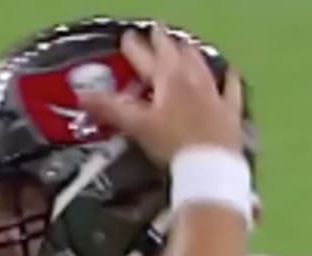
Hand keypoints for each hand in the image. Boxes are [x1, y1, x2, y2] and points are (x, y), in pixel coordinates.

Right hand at [80, 25, 244, 162]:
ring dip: (190, 53)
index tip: (126, 36)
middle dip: (164, 42)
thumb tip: (81, 95)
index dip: (134, 47)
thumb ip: (109, 109)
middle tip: (157, 32)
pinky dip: (229, 78)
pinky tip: (230, 69)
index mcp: (167, 79)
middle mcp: (192, 80)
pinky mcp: (230, 111)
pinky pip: (230, 88)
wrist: (210, 167)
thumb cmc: (171, 144)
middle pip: (176, 54)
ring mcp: (213, 94)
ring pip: (201, 65)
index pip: (146, 57)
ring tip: (184, 44)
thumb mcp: (136, 126)